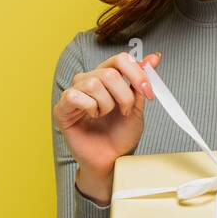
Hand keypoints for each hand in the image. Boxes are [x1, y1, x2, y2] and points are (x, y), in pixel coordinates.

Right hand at [54, 51, 161, 204]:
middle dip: (124, 95)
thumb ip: (141, 83)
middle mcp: (89, 80)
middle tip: (125, 111)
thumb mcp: (137, 107)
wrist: (112, 160)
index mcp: (107, 77)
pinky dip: (90, 108)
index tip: (148, 91)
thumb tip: (154, 58)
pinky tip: (92, 117)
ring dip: (107, 104)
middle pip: (109, 73)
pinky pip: (75, 95)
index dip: (136, 73)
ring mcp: (75, 92)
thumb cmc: (121, 135)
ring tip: (106, 115)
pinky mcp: (62, 108)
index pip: (120, 59)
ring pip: (94, 84)